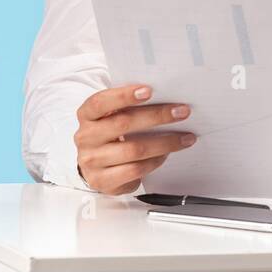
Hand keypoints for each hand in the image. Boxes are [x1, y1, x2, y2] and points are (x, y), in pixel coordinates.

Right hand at [74, 83, 196, 195]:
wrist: (96, 164)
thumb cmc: (112, 132)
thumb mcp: (113, 115)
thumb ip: (130, 105)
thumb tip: (167, 96)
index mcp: (87, 115)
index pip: (101, 102)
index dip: (124, 95)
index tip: (149, 90)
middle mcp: (86, 137)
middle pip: (123, 124)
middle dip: (158, 116)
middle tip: (183, 112)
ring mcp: (91, 161)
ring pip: (134, 149)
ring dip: (165, 143)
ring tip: (185, 138)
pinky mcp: (102, 180)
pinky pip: (135, 170)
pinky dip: (155, 161)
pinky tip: (166, 155)